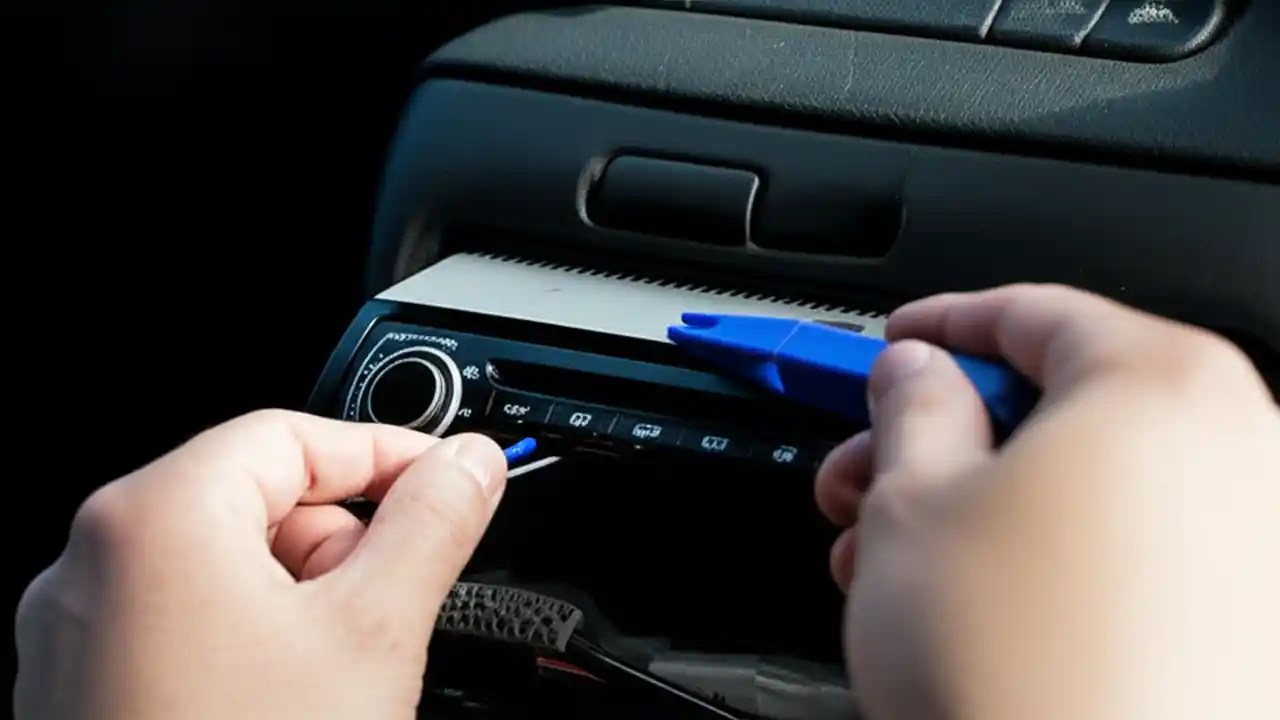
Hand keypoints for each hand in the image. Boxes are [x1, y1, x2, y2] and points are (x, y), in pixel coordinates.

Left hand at [15, 410, 506, 719]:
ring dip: (301, 595)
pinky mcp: (83, 690)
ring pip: (222, 567)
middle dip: (340, 539)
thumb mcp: (372, 633)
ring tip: (338, 672)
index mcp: (152, 520)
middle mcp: (93, 565)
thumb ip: (431, 525)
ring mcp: (78, 633)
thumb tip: (467, 466)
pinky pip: (185, 623)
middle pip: (254, 498)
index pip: (290, 434)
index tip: (447, 481)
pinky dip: (252, 638)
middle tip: (393, 598)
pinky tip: (288, 700)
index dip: (384, 453)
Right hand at [816, 285, 1279, 719]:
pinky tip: (967, 603)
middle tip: (868, 473)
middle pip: (1063, 406)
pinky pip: (1134, 553)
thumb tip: (915, 375)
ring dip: (978, 509)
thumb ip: (910, 407)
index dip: (942, 325)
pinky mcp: (1252, 625)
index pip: (1035, 313)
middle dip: (940, 440)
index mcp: (1162, 387)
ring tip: (892, 561)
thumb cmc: (1022, 675)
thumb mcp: (912, 502)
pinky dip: (1047, 560)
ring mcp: (1258, 544)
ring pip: (1090, 488)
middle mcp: (1241, 451)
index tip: (896, 346)